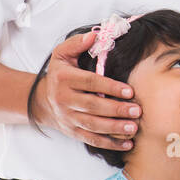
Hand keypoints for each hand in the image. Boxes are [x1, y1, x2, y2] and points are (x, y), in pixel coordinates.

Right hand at [32, 31, 140, 151]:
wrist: (42, 100)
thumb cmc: (60, 73)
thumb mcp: (63, 54)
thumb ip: (77, 43)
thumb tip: (95, 35)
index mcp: (64, 79)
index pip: (90, 83)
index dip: (110, 87)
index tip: (130, 91)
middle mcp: (64, 99)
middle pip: (92, 106)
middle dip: (116, 109)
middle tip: (137, 111)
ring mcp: (67, 118)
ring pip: (92, 125)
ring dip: (114, 128)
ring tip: (134, 128)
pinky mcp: (72, 131)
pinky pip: (91, 139)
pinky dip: (110, 143)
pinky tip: (127, 143)